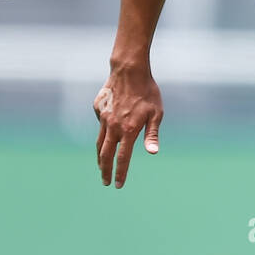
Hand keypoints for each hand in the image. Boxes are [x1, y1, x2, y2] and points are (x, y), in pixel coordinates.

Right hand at [94, 65, 162, 187]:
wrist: (129, 70)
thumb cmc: (147, 92)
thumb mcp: (156, 113)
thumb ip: (152, 134)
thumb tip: (152, 153)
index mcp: (129, 130)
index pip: (123, 158)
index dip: (120, 173)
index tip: (118, 185)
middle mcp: (113, 127)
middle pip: (106, 155)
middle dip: (105, 171)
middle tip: (106, 182)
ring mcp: (103, 118)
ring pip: (99, 142)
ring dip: (100, 157)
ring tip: (101, 167)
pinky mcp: (98, 109)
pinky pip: (100, 125)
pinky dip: (103, 133)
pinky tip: (108, 133)